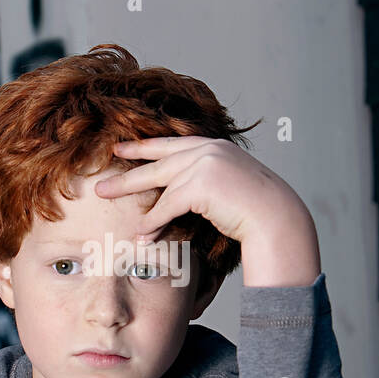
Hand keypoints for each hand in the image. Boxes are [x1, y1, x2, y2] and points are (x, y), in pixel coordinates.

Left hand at [95, 136, 319, 286]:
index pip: (171, 144)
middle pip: (157, 159)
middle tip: (101, 175)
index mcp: (214, 146)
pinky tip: (141, 233)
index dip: (144, 146)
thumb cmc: (255, 210)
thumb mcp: (226, 189)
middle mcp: (207, 150)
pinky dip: (153, 221)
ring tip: (103, 195)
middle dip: (126, 167)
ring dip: (128, 191)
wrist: (277, 217)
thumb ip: (202, 186)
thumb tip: (178, 200)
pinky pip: (168, 205)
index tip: (121, 148)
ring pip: (157, 181)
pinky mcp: (201, 185)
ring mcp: (204, 164)